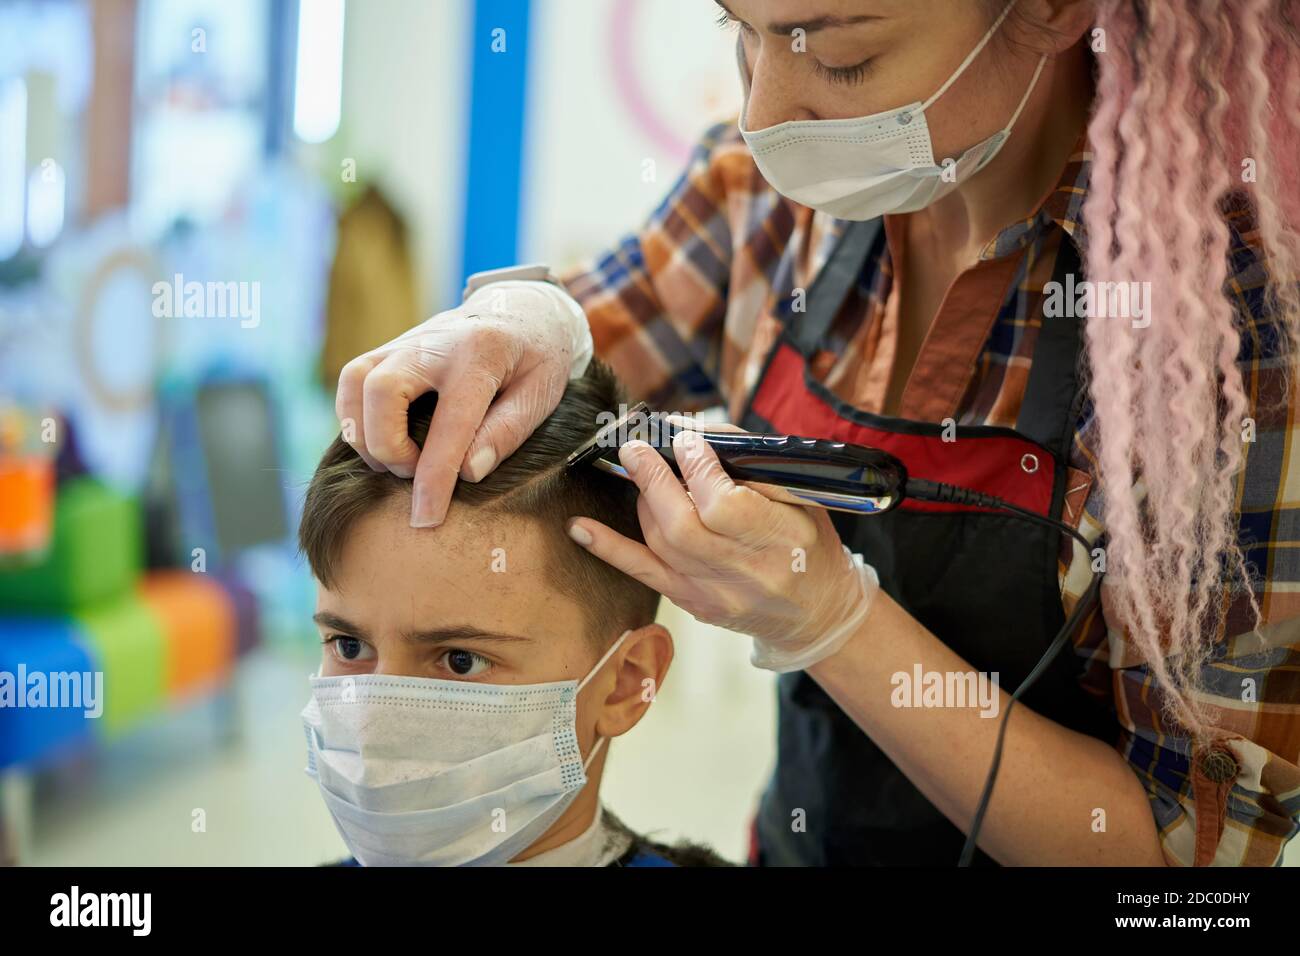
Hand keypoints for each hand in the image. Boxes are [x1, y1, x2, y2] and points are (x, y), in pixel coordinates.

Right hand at [335, 280, 591, 526]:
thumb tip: (468, 473)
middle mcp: (434, 342)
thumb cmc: (537, 358)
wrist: (522, 308)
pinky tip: (382, 441)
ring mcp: (405, 341)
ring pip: (354, 382)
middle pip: (382, 391)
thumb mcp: (542, 394)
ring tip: (395, 462)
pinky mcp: (388, 348)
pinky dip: (356, 418)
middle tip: (413, 474)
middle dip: (388, 447)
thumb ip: (507, 432)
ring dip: (363, 433)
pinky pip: (351, 381)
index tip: (426, 518)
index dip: (433, 476)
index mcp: (482, 354)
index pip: (450, 423)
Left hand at [566, 427, 879, 671]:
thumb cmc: (810, 544)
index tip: (685, 442)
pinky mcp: (691, 601)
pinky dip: (608, 548)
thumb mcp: (802, 497)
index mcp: (780, 539)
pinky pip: (643, 573)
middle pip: (683, 526)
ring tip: (640, 470)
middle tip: (637, 446)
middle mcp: (745, 571)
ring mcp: (714, 591)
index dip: (698, 468)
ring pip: (660, 542)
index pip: (725, 505)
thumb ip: (752, 464)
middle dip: (653, 479)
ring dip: (642, 499)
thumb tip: (695, 431)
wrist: (816, 612)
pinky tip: (580, 528)